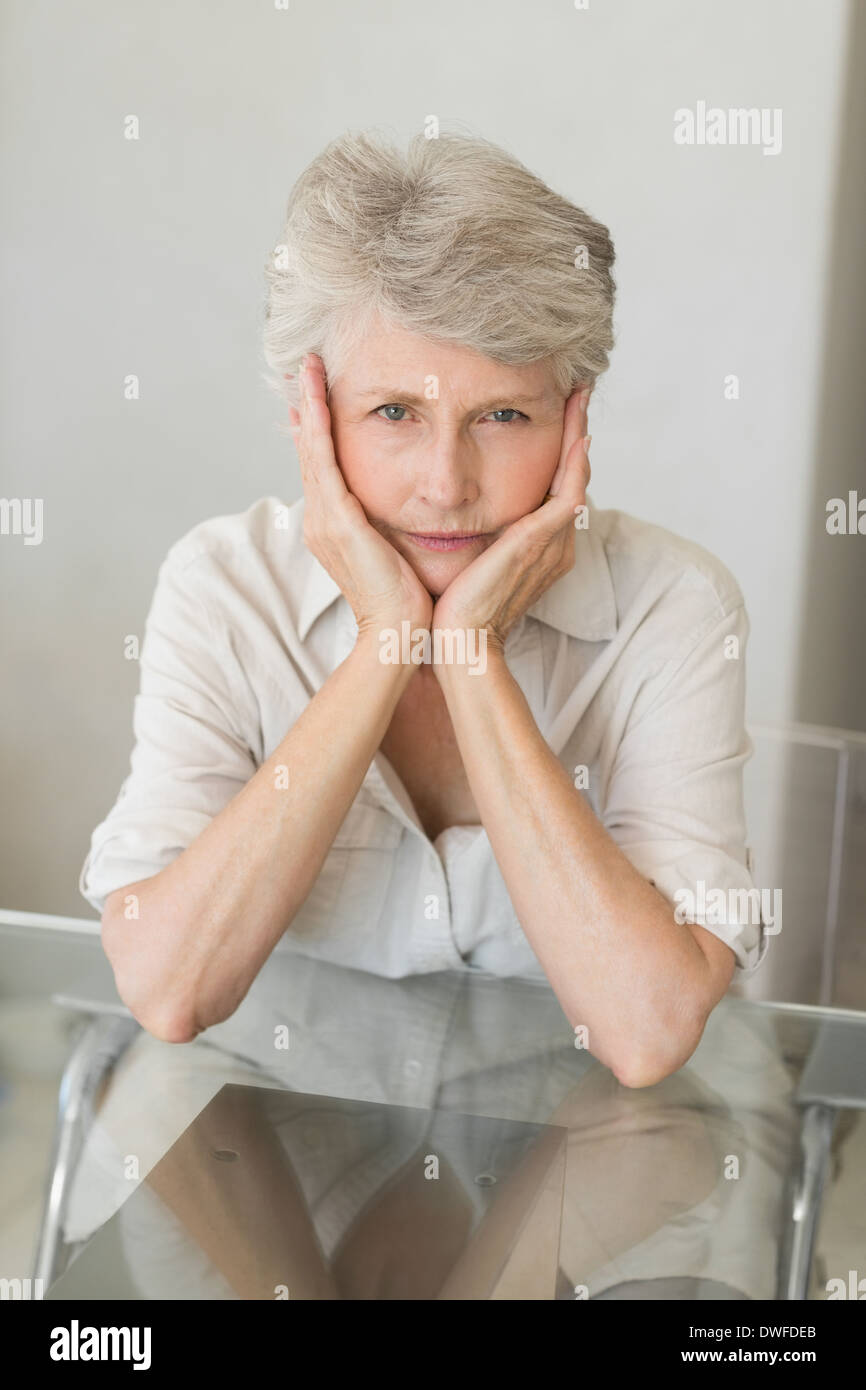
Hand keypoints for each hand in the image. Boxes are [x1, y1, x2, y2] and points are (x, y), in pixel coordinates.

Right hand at [290, 354, 432, 637]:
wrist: (398, 636)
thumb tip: (416, 510)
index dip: (318, 431)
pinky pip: (322, 459)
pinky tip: (316, 395)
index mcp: (334, 529)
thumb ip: (397, 529)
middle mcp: (321, 520)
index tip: (317, 397)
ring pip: (310, 448)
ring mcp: (324, 519)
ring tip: (307, 368)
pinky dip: (317, 424)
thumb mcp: (398, 555)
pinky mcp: (337, 520)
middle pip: (309, 451)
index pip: (324, 468)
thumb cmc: (408, 603)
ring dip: (308, 404)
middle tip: (303, 368)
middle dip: (305, 408)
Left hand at [430, 386, 590, 664]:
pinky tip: (576, 429)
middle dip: (575, 434)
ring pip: (575, 477)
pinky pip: (569, 491)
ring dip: (579, 434)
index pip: (553, 489)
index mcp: (539, 549)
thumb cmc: (455, 610)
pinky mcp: (541, 541)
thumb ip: (473, 538)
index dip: (558, 452)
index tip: (552, 417)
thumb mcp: (466, 564)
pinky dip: (575, 458)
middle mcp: (554, 543)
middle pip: (570, 477)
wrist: (460, 642)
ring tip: (579, 397)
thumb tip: (450, 514)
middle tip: (576, 393)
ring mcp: (552, 542)